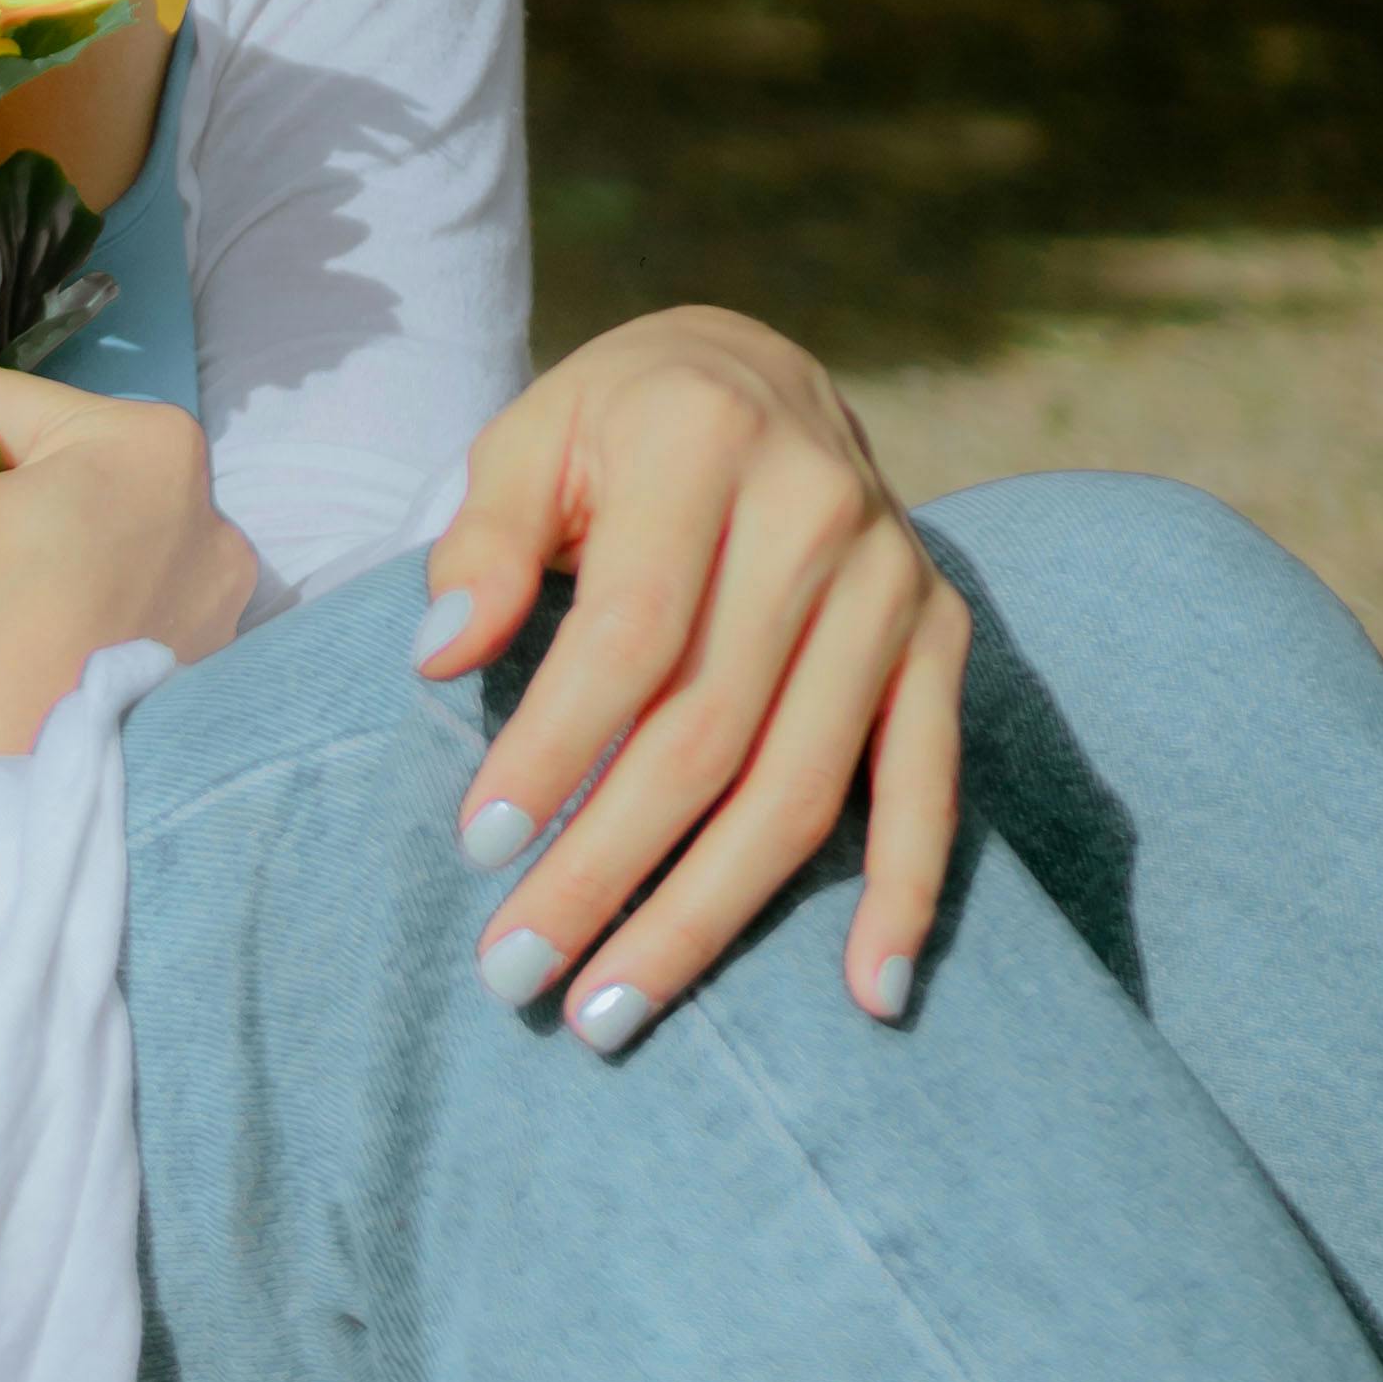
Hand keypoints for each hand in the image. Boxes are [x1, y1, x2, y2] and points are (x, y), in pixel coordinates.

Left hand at [419, 306, 963, 1047]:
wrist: (756, 371)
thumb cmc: (615, 425)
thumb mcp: (528, 438)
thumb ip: (483, 539)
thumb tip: (440, 649)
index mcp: (703, 442)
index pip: (628, 637)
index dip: (553, 749)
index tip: (479, 846)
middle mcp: (818, 509)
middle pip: (708, 734)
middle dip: (607, 868)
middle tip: (517, 972)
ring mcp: (893, 581)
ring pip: (800, 786)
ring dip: (708, 915)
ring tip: (613, 1010)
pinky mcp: (942, 637)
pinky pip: (930, 784)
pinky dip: (906, 893)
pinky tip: (865, 994)